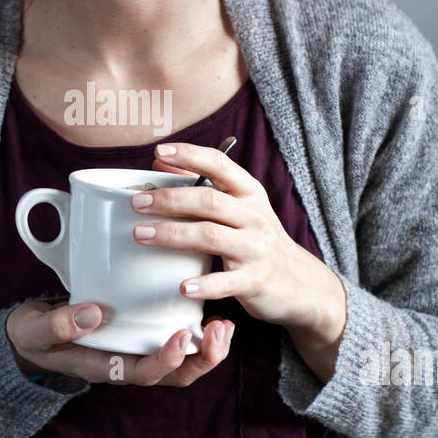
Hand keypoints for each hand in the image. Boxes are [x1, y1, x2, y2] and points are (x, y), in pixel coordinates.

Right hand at [5, 298, 234, 386]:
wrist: (32, 335)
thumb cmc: (35, 336)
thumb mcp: (36, 332)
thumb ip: (59, 326)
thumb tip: (93, 314)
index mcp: (106, 368)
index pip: (143, 374)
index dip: (167, 360)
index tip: (181, 337)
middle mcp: (129, 363)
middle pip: (175, 374)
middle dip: (203, 358)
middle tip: (220, 330)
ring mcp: (138, 350)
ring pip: (183, 360)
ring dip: (208, 346)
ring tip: (225, 324)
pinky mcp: (143, 333)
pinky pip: (177, 338)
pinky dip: (198, 329)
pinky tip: (211, 308)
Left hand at [142, 141, 346, 381]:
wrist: (299, 284)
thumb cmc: (257, 241)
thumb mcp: (239, 208)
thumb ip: (203, 185)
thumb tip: (161, 160)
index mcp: (249, 194)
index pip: (220, 164)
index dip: (190, 155)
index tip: (160, 151)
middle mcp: (254, 217)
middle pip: (209, 200)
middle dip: (170, 199)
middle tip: (137, 202)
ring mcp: (256, 249)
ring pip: (211, 236)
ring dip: (173, 234)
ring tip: (141, 234)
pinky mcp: (256, 281)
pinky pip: (227, 282)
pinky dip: (203, 284)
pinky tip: (181, 286)